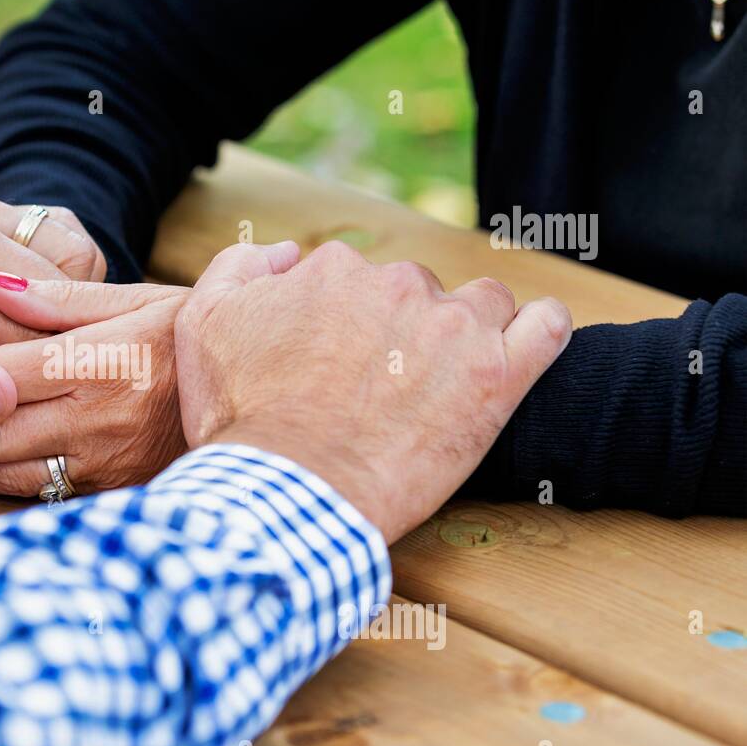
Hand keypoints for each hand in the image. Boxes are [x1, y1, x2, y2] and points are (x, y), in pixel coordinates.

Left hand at [0, 185, 96, 443]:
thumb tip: (0, 396)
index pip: (30, 325)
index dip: (39, 375)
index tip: (28, 404)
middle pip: (61, 289)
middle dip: (52, 343)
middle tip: (13, 383)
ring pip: (73, 263)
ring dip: (62, 313)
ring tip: (16, 355)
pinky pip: (58, 247)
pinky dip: (55, 289)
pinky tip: (18, 327)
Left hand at [0, 272, 187, 494]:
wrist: (262, 398)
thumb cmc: (189, 336)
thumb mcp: (136, 300)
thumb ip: (62, 299)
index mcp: (103, 361)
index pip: (2, 367)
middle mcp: (101, 416)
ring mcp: (104, 458)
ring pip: (0, 465)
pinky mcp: (107, 486)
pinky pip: (29, 489)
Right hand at [176, 241, 572, 542]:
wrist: (287, 492)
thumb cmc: (240, 421)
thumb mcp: (201, 327)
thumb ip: (238, 269)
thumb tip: (288, 253)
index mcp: (333, 271)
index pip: (354, 279)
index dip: (345, 323)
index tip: (336, 366)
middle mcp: (396, 284)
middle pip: (415, 293)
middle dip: (404, 331)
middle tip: (382, 391)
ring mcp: (454, 327)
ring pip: (482, 304)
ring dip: (470, 332)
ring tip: (448, 383)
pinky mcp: (499, 376)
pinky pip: (545, 328)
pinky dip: (539, 335)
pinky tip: (520, 355)